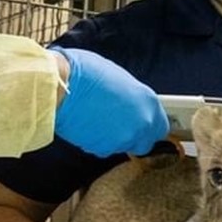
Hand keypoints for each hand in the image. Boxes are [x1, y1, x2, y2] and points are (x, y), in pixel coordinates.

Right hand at [50, 47, 170, 157]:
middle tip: (117, 124)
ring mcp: (123, 139)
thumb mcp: (118, 77)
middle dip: (134, 136)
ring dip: (113, 137)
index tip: (142, 124)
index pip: (161, 126)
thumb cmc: (85, 73)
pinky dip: (97, 140)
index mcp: (148, 101)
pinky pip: (104, 148)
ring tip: (96, 118)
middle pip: (144, 142)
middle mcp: (141, 123)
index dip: (149, 126)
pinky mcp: (103, 148)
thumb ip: (131, 96)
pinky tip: (86, 124)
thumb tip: (129, 104)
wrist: (60, 87)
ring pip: (122, 145)